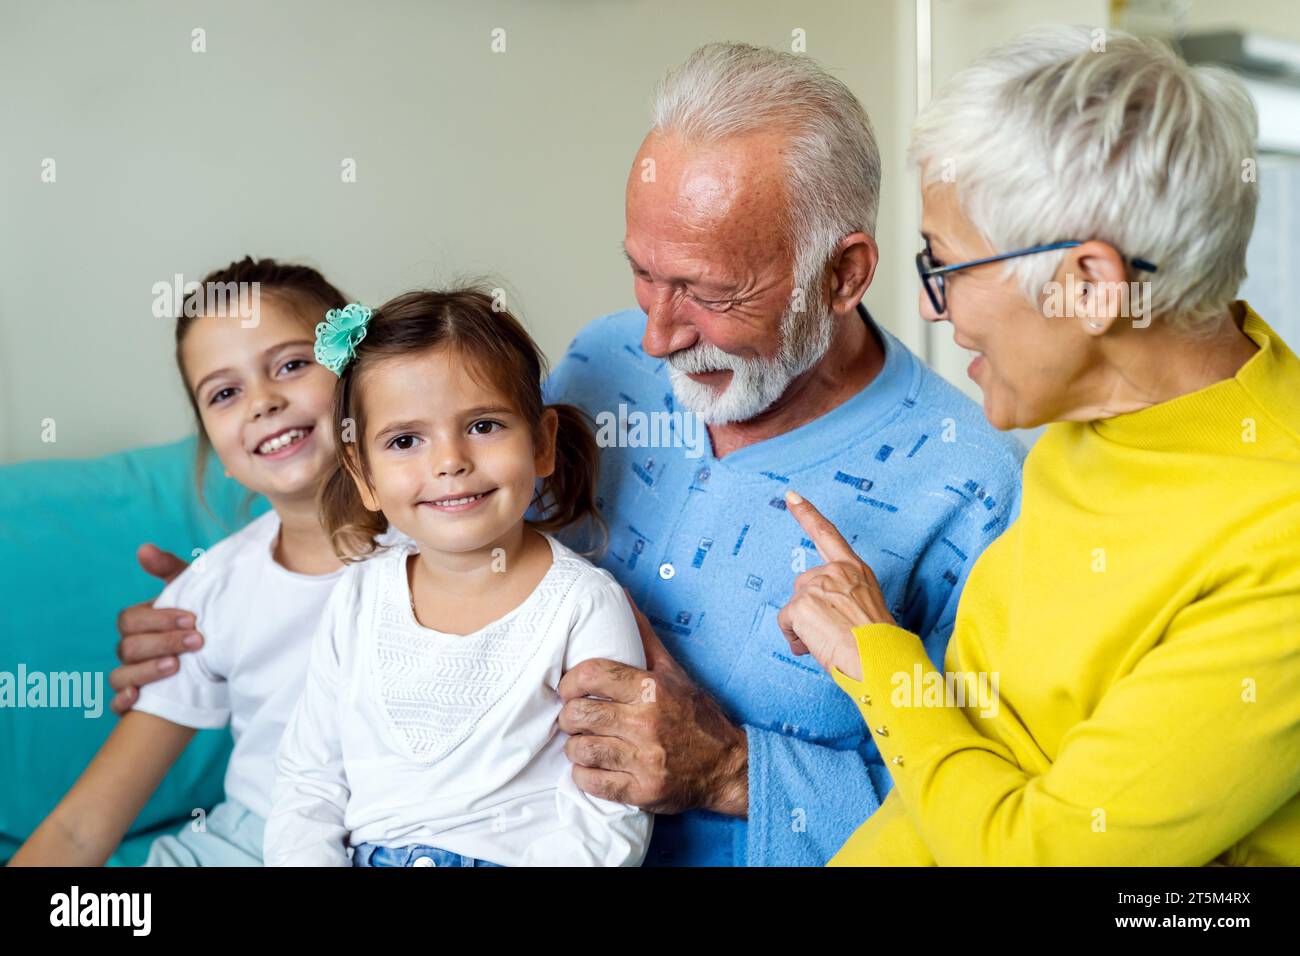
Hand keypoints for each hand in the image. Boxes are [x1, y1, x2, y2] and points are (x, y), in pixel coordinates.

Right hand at [110, 544, 200, 714]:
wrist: (220, 656)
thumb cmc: (200, 619)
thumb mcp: (191, 592)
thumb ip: (170, 569)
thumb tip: (143, 549)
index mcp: (139, 623)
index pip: (131, 619)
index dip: (159, 619)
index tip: (193, 619)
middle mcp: (131, 649)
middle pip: (129, 646)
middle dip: (162, 642)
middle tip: (197, 642)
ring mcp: (131, 675)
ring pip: (121, 674)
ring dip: (146, 670)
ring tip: (176, 667)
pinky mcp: (137, 701)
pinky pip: (116, 704)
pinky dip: (122, 701)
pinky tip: (137, 698)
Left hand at [557, 591, 748, 816]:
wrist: (728, 766)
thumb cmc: (696, 716)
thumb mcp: (673, 671)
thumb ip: (643, 637)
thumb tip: (621, 597)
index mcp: (652, 689)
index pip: (590, 675)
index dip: (570, 681)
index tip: (570, 689)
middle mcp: (647, 722)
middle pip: (579, 714)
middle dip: (568, 716)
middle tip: (574, 718)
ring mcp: (645, 759)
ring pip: (581, 750)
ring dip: (575, 747)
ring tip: (583, 743)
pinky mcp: (643, 791)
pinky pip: (593, 783)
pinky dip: (584, 776)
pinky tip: (592, 768)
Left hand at [776, 491, 894, 680]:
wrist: (881, 660)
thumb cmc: (878, 644)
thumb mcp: (865, 607)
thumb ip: (841, 597)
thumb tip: (818, 612)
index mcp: (855, 569)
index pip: (827, 533)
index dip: (807, 513)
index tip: (791, 496)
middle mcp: (835, 571)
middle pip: (803, 586)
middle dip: (810, 610)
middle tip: (833, 633)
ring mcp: (817, 585)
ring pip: (794, 607)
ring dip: (805, 627)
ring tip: (830, 641)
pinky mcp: (801, 604)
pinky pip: (786, 623)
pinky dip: (795, 637)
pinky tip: (814, 645)